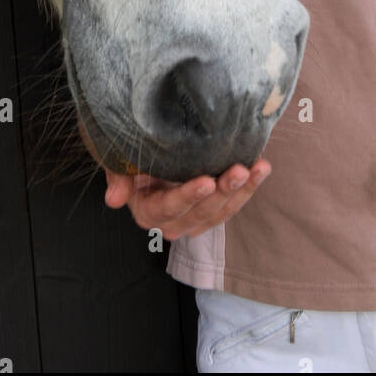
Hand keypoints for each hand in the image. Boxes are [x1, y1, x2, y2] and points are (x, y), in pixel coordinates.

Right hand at [78, 114, 270, 239]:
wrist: (146, 153)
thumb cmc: (132, 154)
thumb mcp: (119, 162)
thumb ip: (117, 177)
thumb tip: (113, 200)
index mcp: (150, 213)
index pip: (170, 207)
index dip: (188, 196)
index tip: (206, 181)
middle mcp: (174, 222)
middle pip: (201, 212)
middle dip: (222, 191)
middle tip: (238, 170)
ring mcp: (197, 217)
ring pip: (222, 210)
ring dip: (242, 190)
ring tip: (258, 168)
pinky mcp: (214, 208)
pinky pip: (234, 202)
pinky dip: (249, 186)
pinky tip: (261, 168)